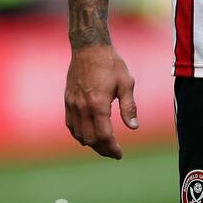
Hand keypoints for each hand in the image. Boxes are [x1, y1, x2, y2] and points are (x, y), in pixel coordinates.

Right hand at [64, 43, 137, 159]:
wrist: (88, 47)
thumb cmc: (110, 63)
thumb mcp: (126, 82)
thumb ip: (129, 106)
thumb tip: (134, 127)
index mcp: (98, 103)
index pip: (104, 135)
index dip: (112, 148)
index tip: (119, 154)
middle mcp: (82, 106)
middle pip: (91, 139)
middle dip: (103, 149)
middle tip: (113, 152)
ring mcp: (72, 104)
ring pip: (79, 134)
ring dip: (91, 144)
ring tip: (103, 146)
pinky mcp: (67, 100)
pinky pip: (70, 124)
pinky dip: (78, 134)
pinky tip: (87, 136)